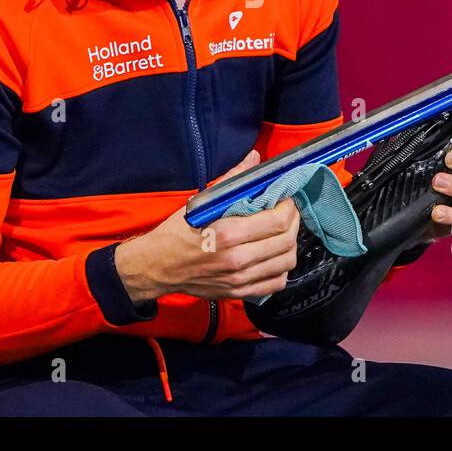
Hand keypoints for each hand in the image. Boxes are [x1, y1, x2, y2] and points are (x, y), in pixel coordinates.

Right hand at [114, 150, 300, 302]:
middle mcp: (237, 259)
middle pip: (286, 241)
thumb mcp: (200, 202)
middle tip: (286, 212)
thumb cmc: (178, 231)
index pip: (278, 220)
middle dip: (293, 222)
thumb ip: (231, 180)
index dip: (288, 207)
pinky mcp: (239, 292)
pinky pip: (276, 283)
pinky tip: (273, 256)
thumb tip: (254, 158)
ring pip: (286, 262)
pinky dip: (281, 268)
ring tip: (282, 233)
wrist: (158, 266)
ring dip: (290, 244)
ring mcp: (239, 279)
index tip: (284, 199)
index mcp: (227, 233)